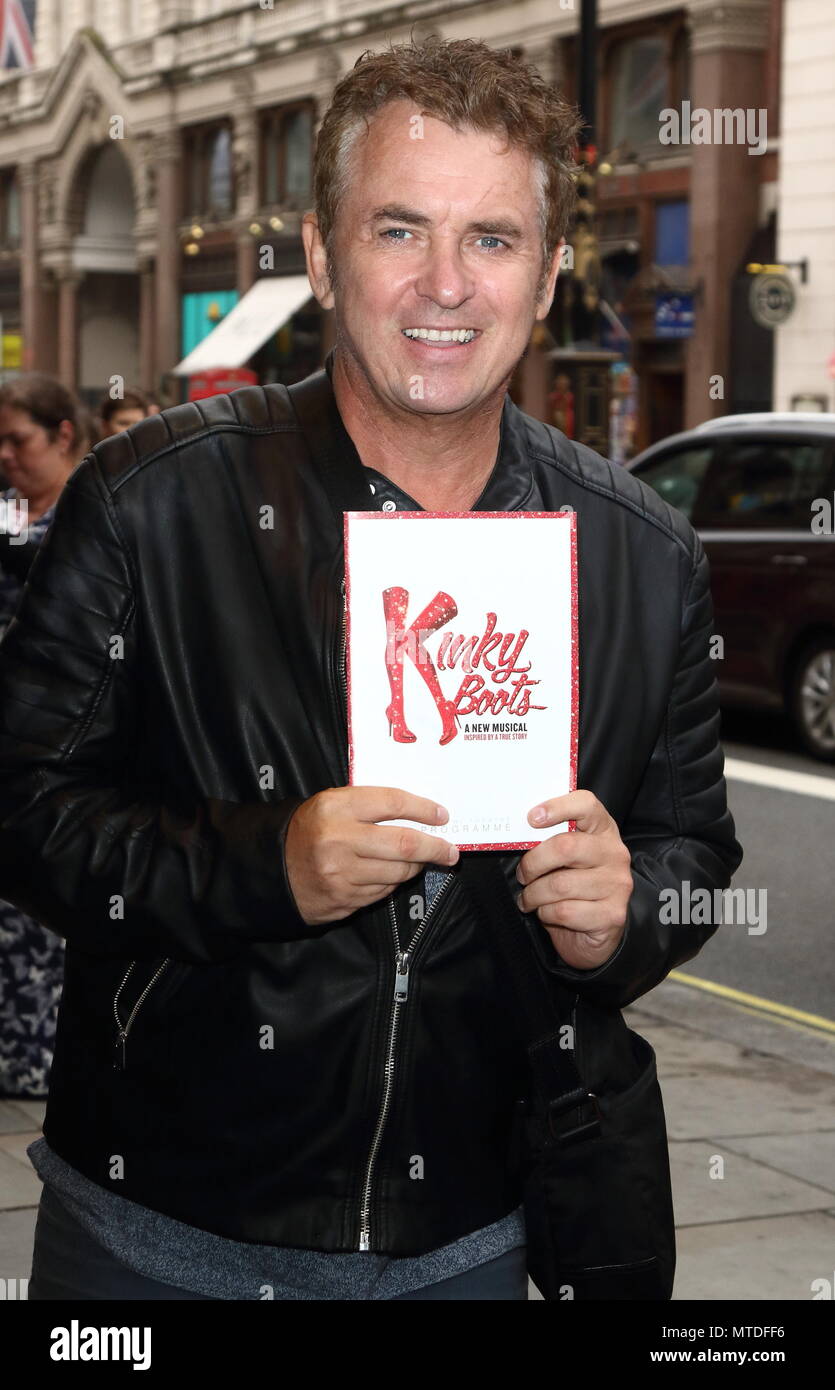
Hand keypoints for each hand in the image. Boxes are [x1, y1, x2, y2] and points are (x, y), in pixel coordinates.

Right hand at [285, 786, 458, 924]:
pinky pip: (384, 891)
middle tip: (450, 850)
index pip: (392, 803)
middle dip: (435, 847)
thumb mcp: (330, 805)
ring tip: (421, 860)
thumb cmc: (309, 831)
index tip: (442, 815)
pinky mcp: (344, 900)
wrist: (273, 869)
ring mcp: (341, 874)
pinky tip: (393, 874)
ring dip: (417, 866)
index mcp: (335, 808)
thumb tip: (419, 814)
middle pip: (404, 843)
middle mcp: (338, 840)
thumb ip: (368, 806)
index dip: (423, 809)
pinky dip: (395, 882)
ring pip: (399, 872)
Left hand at [515, 790, 632, 970]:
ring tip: (530, 898)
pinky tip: (546, 912)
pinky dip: (546, 913)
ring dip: (534, 894)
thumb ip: (550, 840)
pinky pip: (565, 911)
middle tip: (523, 875)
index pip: (586, 805)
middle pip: (565, 847)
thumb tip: (517, 831)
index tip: (531, 818)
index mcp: (602, 830)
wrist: (593, 932)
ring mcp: (617, 884)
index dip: (557, 807)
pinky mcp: (613, 914)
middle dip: (533, 863)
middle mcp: (614, 853)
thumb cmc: (572, 886)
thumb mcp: (564, 857)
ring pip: (560, 884)